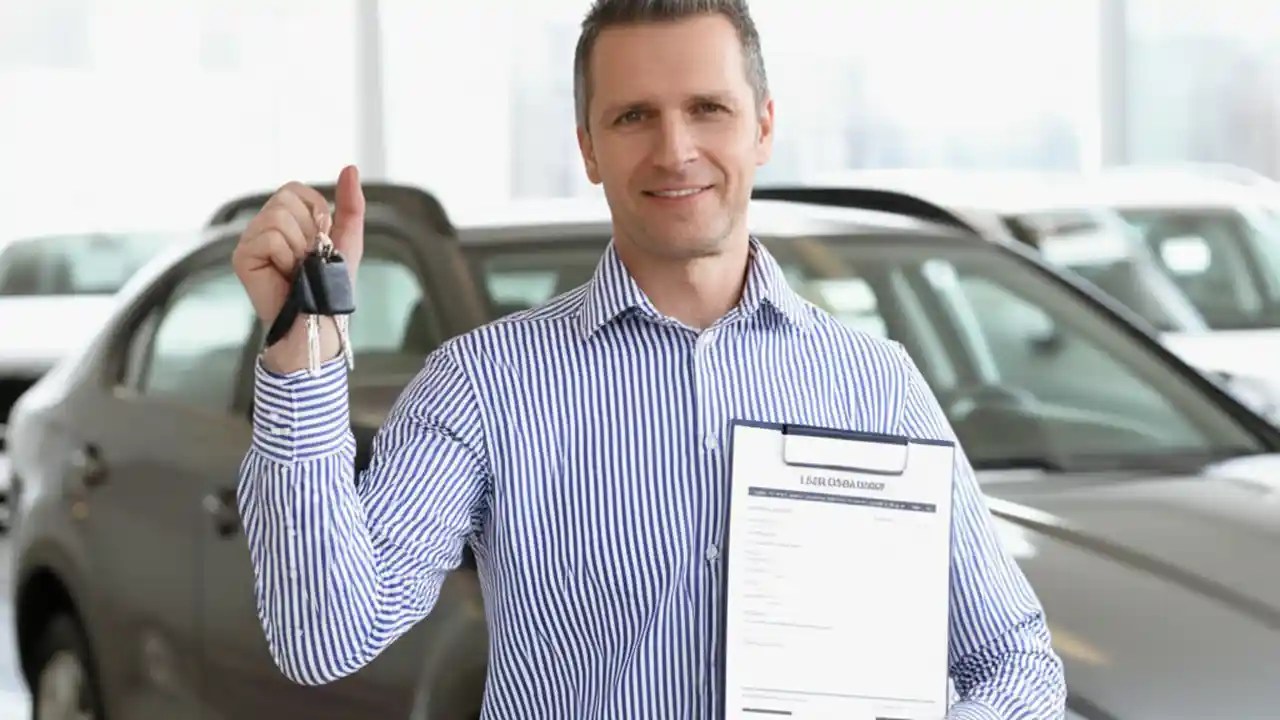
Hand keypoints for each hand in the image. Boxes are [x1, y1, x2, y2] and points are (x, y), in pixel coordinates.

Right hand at [232, 165, 365, 372]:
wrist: (320, 321)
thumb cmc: (331, 285)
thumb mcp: (348, 239)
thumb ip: (351, 204)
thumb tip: (350, 168)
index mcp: (284, 218)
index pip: (296, 190)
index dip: (317, 213)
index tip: (321, 241)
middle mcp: (262, 225)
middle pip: (286, 199)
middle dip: (309, 231)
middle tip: (308, 259)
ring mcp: (249, 240)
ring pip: (278, 217)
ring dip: (300, 247)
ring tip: (298, 269)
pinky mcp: (242, 257)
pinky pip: (269, 237)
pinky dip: (286, 257)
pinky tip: (285, 274)